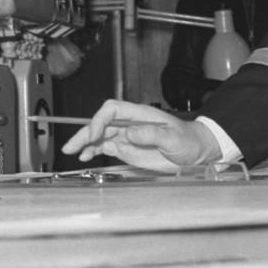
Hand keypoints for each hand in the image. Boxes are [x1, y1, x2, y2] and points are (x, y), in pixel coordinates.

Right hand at [60, 100, 221, 172]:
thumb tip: (129, 133)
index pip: (112, 110)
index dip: (99, 120)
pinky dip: (94, 150)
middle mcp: (130, 123)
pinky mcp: (127, 148)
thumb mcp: (173, 138)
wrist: (196, 151)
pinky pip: (106, 147)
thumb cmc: (188, 141)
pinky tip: (85, 156)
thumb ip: (151, 135)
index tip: (94, 135)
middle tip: (71, 146)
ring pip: (100, 135)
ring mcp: (127, 136)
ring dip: (85, 143)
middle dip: (85, 132)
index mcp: (140, 115)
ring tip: (73, 153)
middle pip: (101, 122)